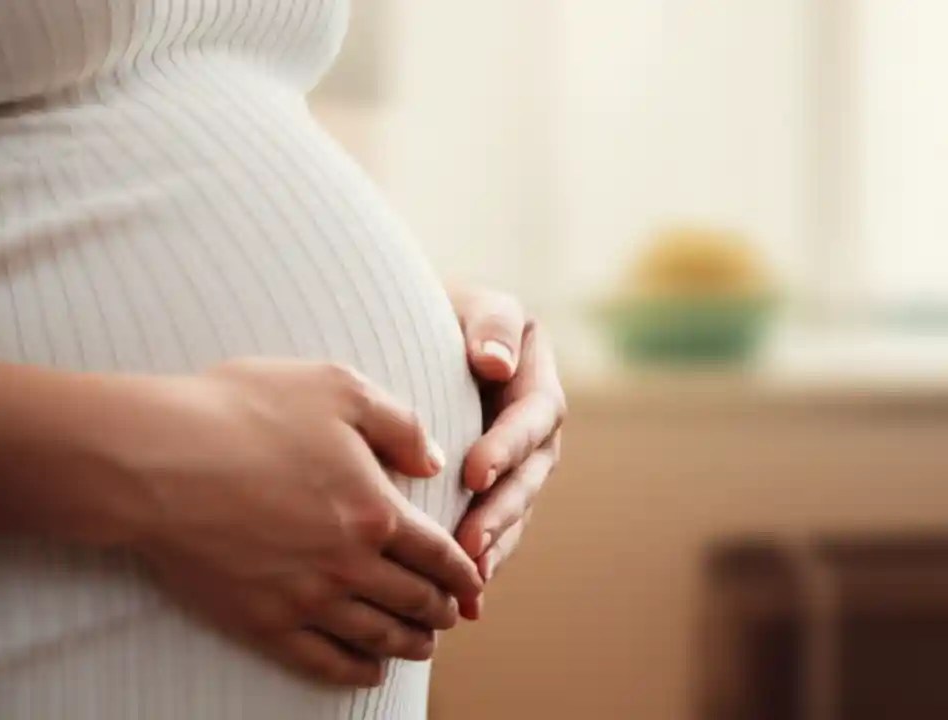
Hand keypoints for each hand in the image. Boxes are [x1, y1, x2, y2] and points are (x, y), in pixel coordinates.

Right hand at [125, 359, 482, 686]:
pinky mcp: (259, 621)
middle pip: (415, 600)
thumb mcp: (338, 389)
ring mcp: (304, 598)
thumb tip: (435, 461)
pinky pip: (320, 660)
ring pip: (376, 635)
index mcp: (375, 509)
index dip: (465, 573)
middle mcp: (349, 564)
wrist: (152, 459)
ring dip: (410, 643)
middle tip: (454, 615)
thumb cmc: (242, 411)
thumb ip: (400, 424)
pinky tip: (369, 671)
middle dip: (443, 611)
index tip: (475, 583)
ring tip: (423, 645)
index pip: (439, 554)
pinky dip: (355, 670)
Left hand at [446, 288, 565, 601]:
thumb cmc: (438, 311)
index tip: (472, 473)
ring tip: (468, 577)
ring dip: (495, 544)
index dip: (507, 446)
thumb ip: (489, 325)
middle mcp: (536, 427)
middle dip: (501, 511)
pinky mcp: (495, 493)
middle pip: (530, 475)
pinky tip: (468, 600)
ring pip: (516, 510)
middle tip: (468, 543)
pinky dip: (484, 561)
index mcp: (536, 378)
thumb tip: (497, 364)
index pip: (532, 416)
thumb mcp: (469, 304)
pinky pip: (497, 530)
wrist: (411, 334)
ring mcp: (518, 463)